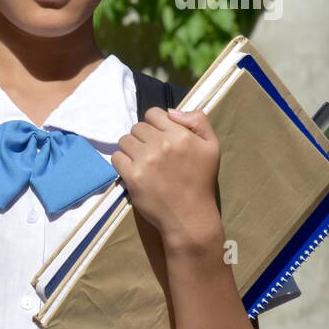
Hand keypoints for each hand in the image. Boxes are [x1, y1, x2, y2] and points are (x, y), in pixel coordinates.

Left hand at [111, 107, 221, 248]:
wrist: (189, 216)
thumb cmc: (201, 181)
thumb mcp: (211, 146)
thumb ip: (198, 121)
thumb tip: (171, 112)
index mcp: (181, 135)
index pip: (153, 114)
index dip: (154, 124)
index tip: (159, 138)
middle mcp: (162, 144)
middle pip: (137, 127)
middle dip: (143, 137)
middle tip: (152, 153)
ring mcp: (145, 160)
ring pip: (125, 140)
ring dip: (131, 149)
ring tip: (143, 162)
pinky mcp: (132, 176)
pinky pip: (116, 157)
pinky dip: (122, 162)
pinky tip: (134, 171)